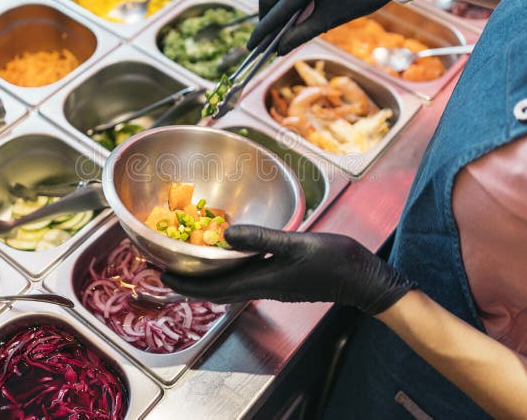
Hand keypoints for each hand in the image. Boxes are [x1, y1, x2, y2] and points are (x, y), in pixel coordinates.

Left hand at [161, 225, 415, 312]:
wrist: (363, 279)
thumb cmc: (335, 261)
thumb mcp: (297, 244)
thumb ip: (261, 239)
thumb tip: (225, 235)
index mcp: (261, 281)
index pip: (214, 289)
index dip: (187, 285)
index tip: (163, 276)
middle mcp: (263, 287)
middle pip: (217, 290)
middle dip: (191, 283)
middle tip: (168, 270)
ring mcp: (273, 284)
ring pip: (230, 284)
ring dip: (208, 277)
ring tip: (191, 265)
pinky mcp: (282, 279)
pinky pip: (245, 277)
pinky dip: (228, 271)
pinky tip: (228, 258)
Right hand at [247, 0, 416, 54]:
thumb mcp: (330, 19)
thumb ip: (301, 34)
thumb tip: (279, 49)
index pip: (277, 12)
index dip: (263, 32)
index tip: (251, 47)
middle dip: (266, 18)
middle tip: (267, 37)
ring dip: (279, 6)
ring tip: (284, 26)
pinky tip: (298, 8)